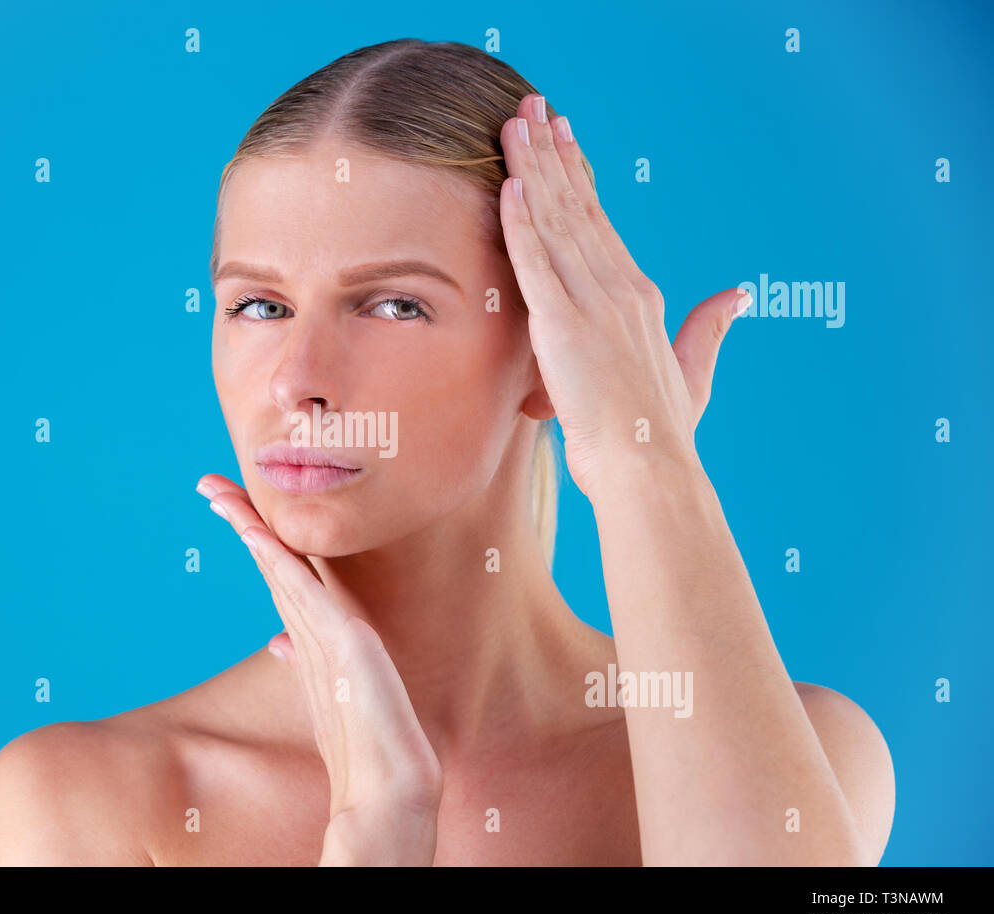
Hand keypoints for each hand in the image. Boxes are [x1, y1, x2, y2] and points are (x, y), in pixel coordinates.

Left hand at [196, 474, 443, 864]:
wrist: (391, 791)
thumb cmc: (368, 753)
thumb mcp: (325, 702)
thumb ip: (304, 667)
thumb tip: (278, 643)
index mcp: (322, 636)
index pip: (282, 575)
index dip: (255, 540)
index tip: (228, 511)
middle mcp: (330, 623)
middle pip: (279, 557)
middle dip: (244, 519)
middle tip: (210, 484)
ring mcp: (338, 629)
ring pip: (284, 562)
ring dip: (249, 524)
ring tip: (217, 492)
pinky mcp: (345, 640)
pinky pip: (300, 588)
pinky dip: (274, 555)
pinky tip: (249, 530)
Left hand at [498, 95, 750, 498]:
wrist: (649, 471)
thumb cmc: (662, 435)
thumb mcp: (692, 373)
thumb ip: (710, 330)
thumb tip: (739, 296)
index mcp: (640, 296)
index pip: (599, 222)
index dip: (577, 176)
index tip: (560, 138)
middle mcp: (619, 289)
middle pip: (577, 207)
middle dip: (551, 154)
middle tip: (531, 107)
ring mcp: (594, 304)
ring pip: (556, 222)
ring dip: (530, 170)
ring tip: (513, 124)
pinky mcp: (565, 327)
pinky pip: (538, 263)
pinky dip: (521, 223)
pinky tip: (509, 186)